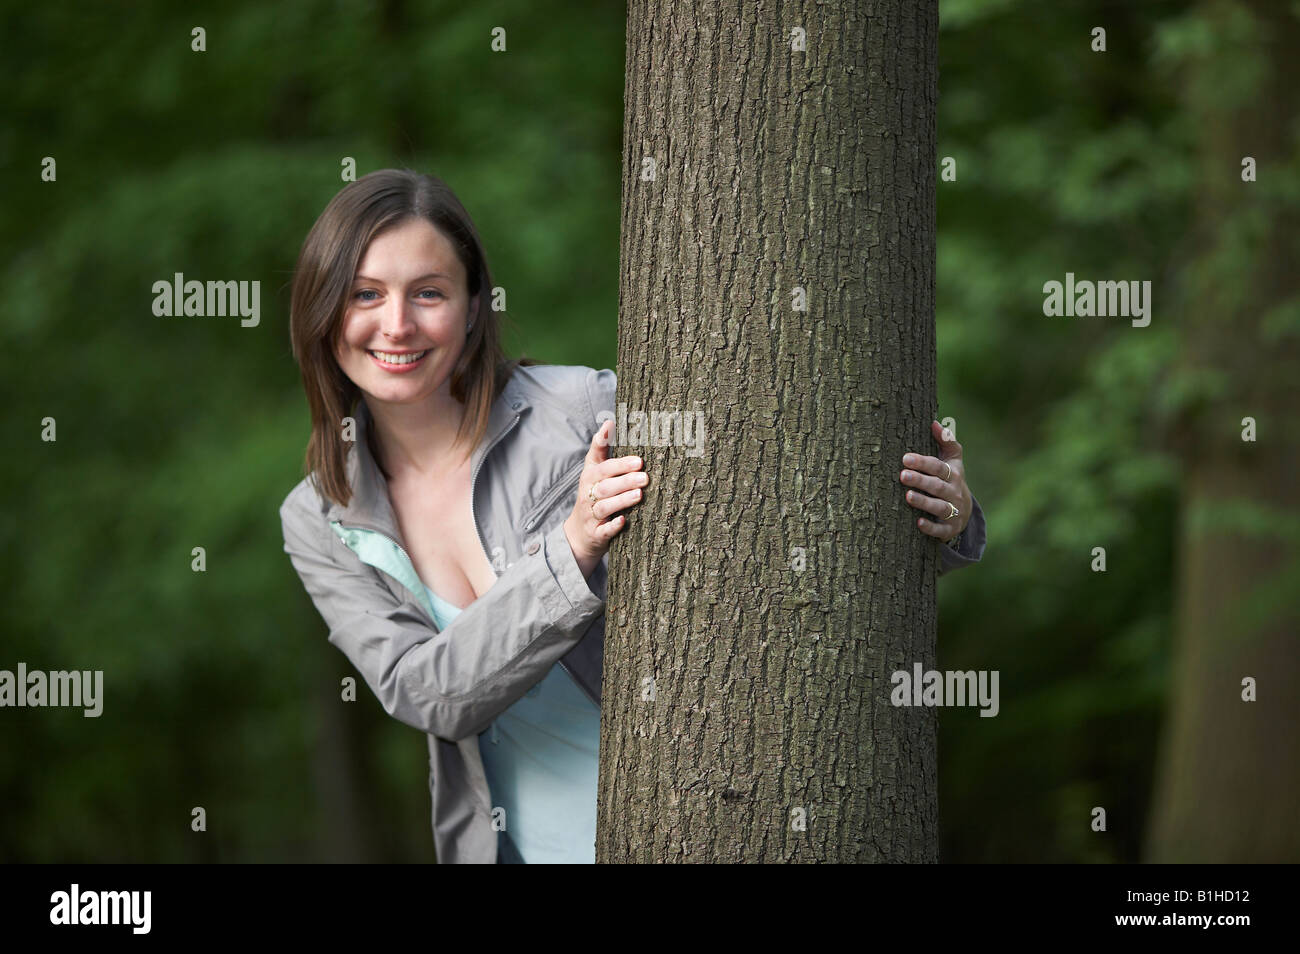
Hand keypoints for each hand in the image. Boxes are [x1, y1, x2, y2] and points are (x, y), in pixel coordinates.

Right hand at [563, 419, 648, 576]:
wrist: (578, 535)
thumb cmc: (592, 496)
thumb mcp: (594, 472)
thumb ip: (601, 449)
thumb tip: (609, 421)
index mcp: (590, 477)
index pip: (600, 463)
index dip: (610, 453)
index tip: (626, 446)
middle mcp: (588, 494)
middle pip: (604, 485)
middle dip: (624, 480)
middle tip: (644, 475)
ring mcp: (591, 515)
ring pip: (604, 506)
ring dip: (621, 500)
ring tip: (639, 494)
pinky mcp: (596, 534)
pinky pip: (603, 530)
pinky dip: (613, 526)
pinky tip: (623, 521)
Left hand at [900, 420, 971, 542]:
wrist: (964, 510)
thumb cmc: (951, 479)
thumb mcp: (953, 460)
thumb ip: (946, 441)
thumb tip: (934, 422)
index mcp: (953, 474)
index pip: (938, 467)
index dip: (923, 462)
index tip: (905, 458)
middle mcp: (954, 492)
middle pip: (938, 486)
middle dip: (921, 480)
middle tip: (902, 475)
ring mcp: (953, 511)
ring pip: (939, 507)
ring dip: (924, 502)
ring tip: (907, 496)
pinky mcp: (950, 528)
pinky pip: (941, 529)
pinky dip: (931, 527)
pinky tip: (918, 522)